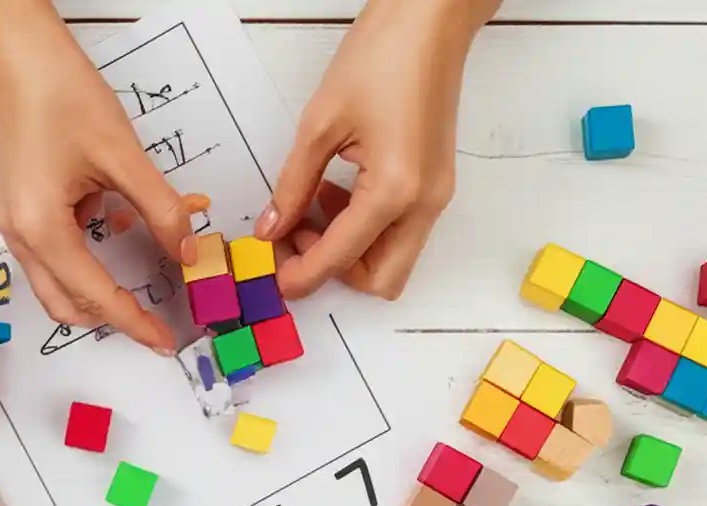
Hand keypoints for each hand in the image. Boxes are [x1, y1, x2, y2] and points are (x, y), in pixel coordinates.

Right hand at [0, 1, 192, 352]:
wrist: (9, 52)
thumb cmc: (56, 92)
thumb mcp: (121, 154)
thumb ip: (158, 209)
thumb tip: (186, 251)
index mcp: (41, 230)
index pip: (96, 296)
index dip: (135, 323)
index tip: (166, 343)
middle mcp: (19, 236)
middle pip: (68, 305)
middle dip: (113, 318)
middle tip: (159, 318)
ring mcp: (14, 222)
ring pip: (57, 283)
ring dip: (97, 291)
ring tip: (143, 283)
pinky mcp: (19, 206)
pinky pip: (53, 253)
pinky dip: (86, 260)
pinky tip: (119, 231)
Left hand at [255, 0, 492, 300]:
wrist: (431, 19)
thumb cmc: (382, 56)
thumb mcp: (320, 124)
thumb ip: (292, 185)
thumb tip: (271, 228)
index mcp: (396, 190)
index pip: (342, 258)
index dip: (303, 275)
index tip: (273, 279)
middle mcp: (425, 203)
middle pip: (380, 279)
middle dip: (334, 271)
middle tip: (294, 239)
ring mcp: (435, 195)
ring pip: (392, 258)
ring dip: (349, 248)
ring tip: (312, 205)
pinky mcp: (434, 184)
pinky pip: (399, 230)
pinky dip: (365, 228)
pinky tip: (336, 191)